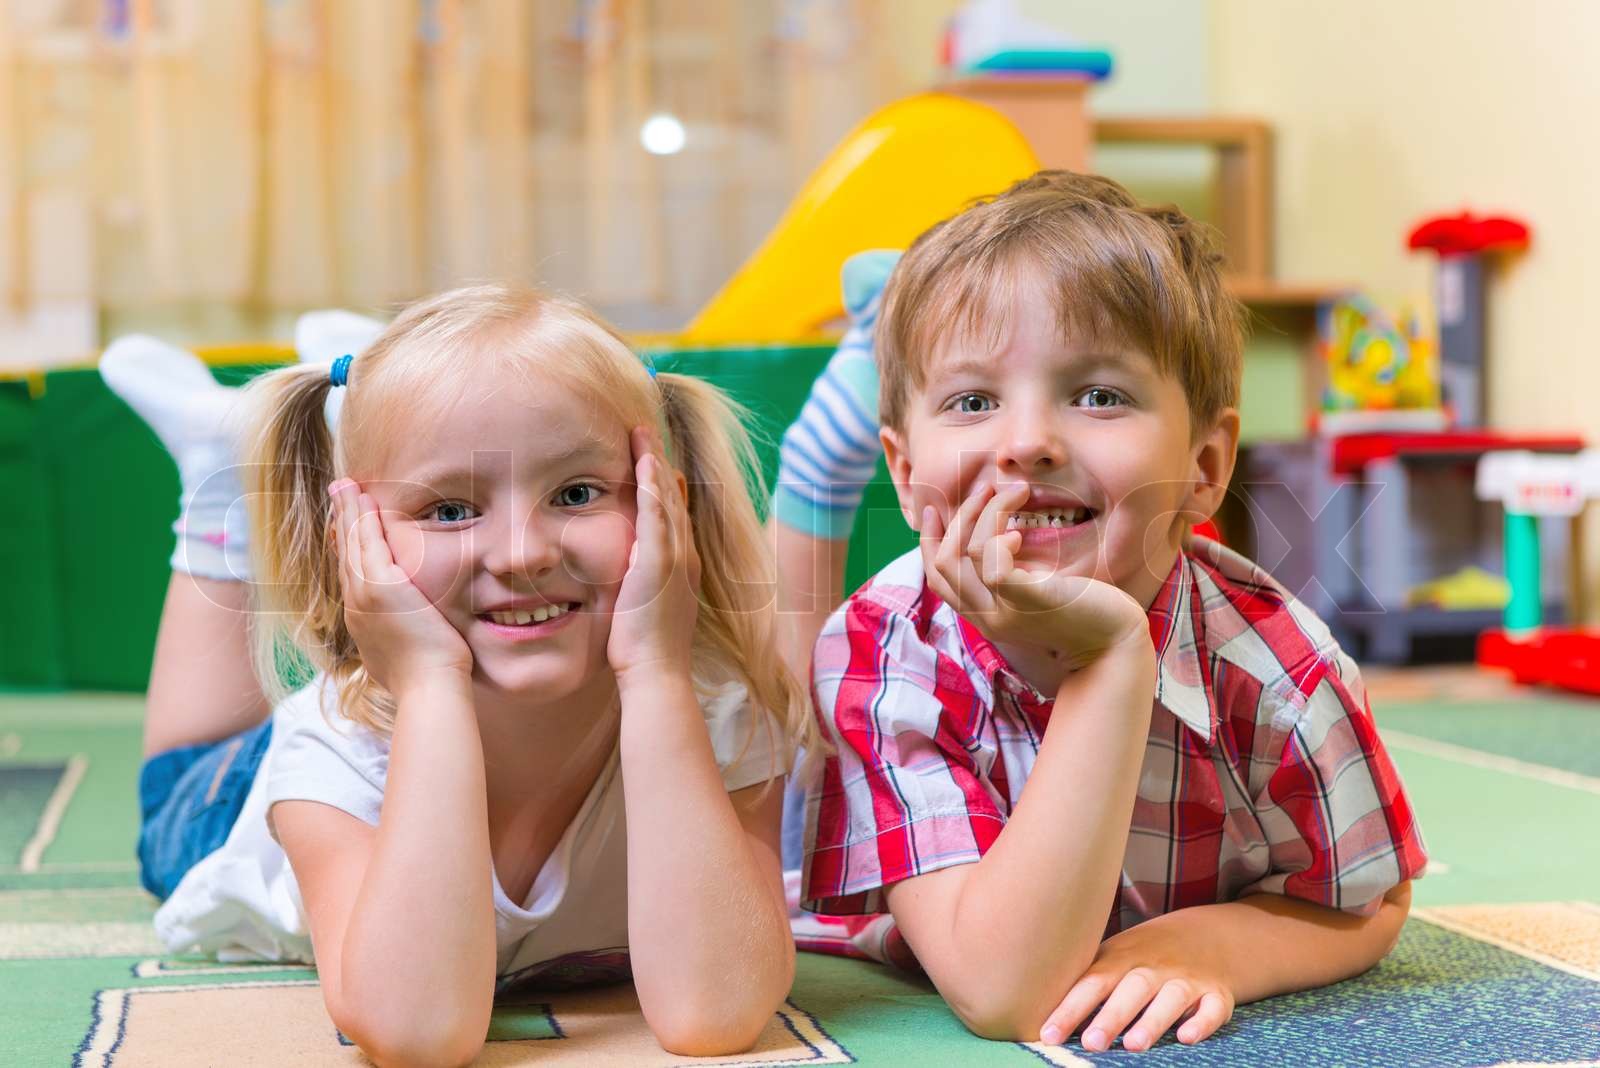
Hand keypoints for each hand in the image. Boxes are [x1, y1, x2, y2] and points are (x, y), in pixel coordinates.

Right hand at [329, 480, 471, 694]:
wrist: (430, 690)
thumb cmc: (431, 680)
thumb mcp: (410, 656)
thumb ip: (408, 639)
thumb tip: (417, 637)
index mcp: (364, 622)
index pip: (353, 576)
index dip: (349, 549)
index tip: (347, 529)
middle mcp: (357, 607)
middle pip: (345, 555)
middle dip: (342, 524)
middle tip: (338, 495)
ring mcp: (364, 597)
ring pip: (352, 545)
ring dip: (348, 513)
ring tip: (344, 486)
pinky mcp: (380, 588)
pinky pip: (367, 544)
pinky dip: (362, 519)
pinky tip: (362, 498)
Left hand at [607, 427, 700, 683]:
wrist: (659, 674)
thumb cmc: (647, 651)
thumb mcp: (646, 609)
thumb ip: (641, 584)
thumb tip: (629, 573)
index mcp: (683, 566)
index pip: (673, 515)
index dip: (662, 485)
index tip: (652, 461)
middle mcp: (685, 556)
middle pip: (672, 499)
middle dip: (658, 464)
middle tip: (645, 433)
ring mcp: (676, 558)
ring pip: (665, 500)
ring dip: (654, 464)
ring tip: (642, 435)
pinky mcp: (660, 563)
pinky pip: (657, 516)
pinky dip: (651, 488)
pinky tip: (644, 464)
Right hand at [920, 481, 1150, 669]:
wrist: (1115, 645)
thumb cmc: (1082, 611)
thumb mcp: (1034, 591)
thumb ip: (1008, 574)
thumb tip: (993, 534)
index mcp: (983, 615)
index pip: (937, 577)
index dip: (930, 540)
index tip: (935, 509)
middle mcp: (986, 618)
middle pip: (944, 563)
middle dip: (960, 517)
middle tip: (987, 489)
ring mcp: (1004, 613)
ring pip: (965, 555)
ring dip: (985, 513)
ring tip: (1014, 493)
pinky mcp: (1027, 602)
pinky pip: (993, 564)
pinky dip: (998, 537)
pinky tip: (1018, 532)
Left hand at [1038, 918, 1234, 1051]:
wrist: (1206, 935)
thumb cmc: (1143, 955)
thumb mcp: (1113, 957)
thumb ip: (1083, 980)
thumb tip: (1033, 1007)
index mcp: (1121, 959)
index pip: (1091, 983)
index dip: (1068, 1008)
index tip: (1048, 1034)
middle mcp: (1153, 967)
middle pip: (1130, 989)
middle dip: (1111, 1016)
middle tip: (1090, 1043)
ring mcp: (1186, 979)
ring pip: (1171, 998)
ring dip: (1153, 1020)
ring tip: (1134, 1045)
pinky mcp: (1217, 993)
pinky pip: (1213, 1007)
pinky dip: (1203, 1021)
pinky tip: (1188, 1037)